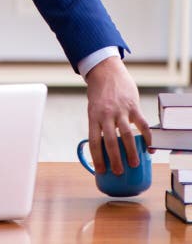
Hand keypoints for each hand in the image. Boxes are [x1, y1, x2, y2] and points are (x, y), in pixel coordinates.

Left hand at [85, 56, 151, 174]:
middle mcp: (106, 114)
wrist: (106, 71)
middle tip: (118, 172)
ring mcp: (120, 110)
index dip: (97, 157)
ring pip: (126, 135)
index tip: (101, 171)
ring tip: (134, 164)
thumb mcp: (93, 108)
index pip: (94, 141)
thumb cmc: (99, 93)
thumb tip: (105, 147)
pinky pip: (142, 125)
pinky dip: (148, 138)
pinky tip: (150, 149)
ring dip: (131, 152)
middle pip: (110, 141)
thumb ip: (99, 124)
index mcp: (93, 116)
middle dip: (115, 159)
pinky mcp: (133, 106)